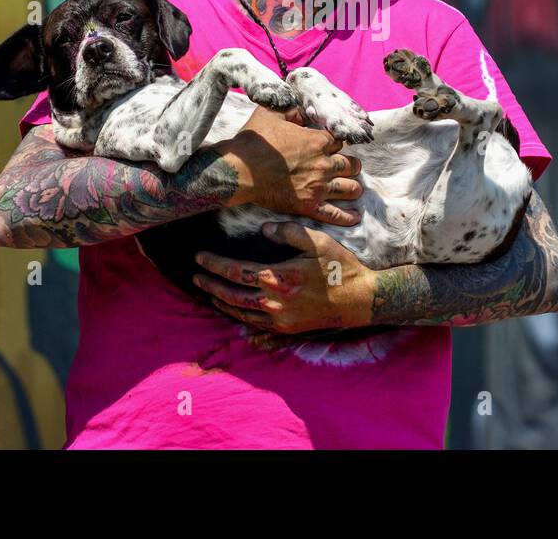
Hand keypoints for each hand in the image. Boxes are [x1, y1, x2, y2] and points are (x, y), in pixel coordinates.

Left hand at [193, 221, 375, 333]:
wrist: (361, 300)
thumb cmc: (340, 267)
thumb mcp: (318, 241)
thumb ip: (289, 232)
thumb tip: (265, 228)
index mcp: (279, 278)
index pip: (236, 270)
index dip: (214, 264)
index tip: (200, 257)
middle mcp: (275, 302)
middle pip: (232, 294)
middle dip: (210, 284)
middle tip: (196, 276)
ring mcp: (280, 319)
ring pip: (240, 312)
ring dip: (221, 302)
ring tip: (208, 292)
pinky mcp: (287, 330)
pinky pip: (255, 325)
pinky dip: (239, 317)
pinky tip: (232, 310)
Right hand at [213, 106, 362, 225]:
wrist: (240, 170)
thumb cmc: (254, 141)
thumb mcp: (272, 113)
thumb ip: (292, 110)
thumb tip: (302, 110)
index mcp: (317, 141)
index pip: (340, 141)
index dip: (337, 143)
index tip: (333, 146)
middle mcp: (323, 164)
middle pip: (351, 164)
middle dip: (351, 164)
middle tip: (347, 167)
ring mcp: (318, 186)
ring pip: (350, 188)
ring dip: (353, 187)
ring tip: (353, 188)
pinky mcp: (309, 205)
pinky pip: (335, 214)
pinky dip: (346, 217)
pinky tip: (354, 216)